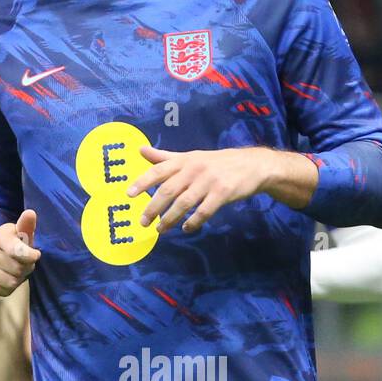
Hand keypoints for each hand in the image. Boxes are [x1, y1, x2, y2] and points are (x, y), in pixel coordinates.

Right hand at [0, 209, 39, 296]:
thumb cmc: (13, 243)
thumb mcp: (21, 232)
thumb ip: (26, 226)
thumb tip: (30, 213)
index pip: (17, 251)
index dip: (30, 256)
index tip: (35, 255)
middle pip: (18, 269)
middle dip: (25, 268)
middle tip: (23, 263)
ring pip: (11, 282)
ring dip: (18, 279)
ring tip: (15, 270)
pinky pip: (2, 291)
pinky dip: (8, 288)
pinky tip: (6, 278)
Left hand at [127, 145, 275, 234]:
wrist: (252, 165)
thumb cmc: (217, 163)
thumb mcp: (191, 157)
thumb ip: (166, 158)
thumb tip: (141, 151)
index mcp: (185, 160)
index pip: (159, 170)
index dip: (143, 182)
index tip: (129, 194)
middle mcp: (194, 168)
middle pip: (168, 190)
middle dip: (153, 207)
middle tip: (143, 222)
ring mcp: (209, 181)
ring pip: (184, 203)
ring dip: (170, 219)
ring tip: (161, 229)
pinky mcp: (223, 192)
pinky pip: (204, 211)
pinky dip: (193, 222)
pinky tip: (186, 228)